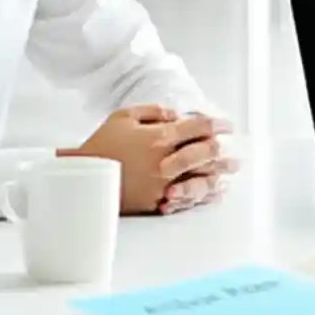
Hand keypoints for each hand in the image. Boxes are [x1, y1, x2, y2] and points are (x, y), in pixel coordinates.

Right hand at [61, 105, 225, 214]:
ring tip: (230, 172)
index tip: (226, 125)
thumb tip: (176, 115)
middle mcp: (165, 161)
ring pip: (201, 178)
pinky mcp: (156, 203)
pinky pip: (187, 199)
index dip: (216, 124)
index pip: (197, 128)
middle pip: (205, 153)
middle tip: (233, 150)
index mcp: (159, 137)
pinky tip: (213, 192)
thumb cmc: (101, 145)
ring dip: (219, 173)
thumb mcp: (124, 117)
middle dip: (223, 150)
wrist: (80, 178)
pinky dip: (203, 194)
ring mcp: (162, 184)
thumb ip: (154, 111)